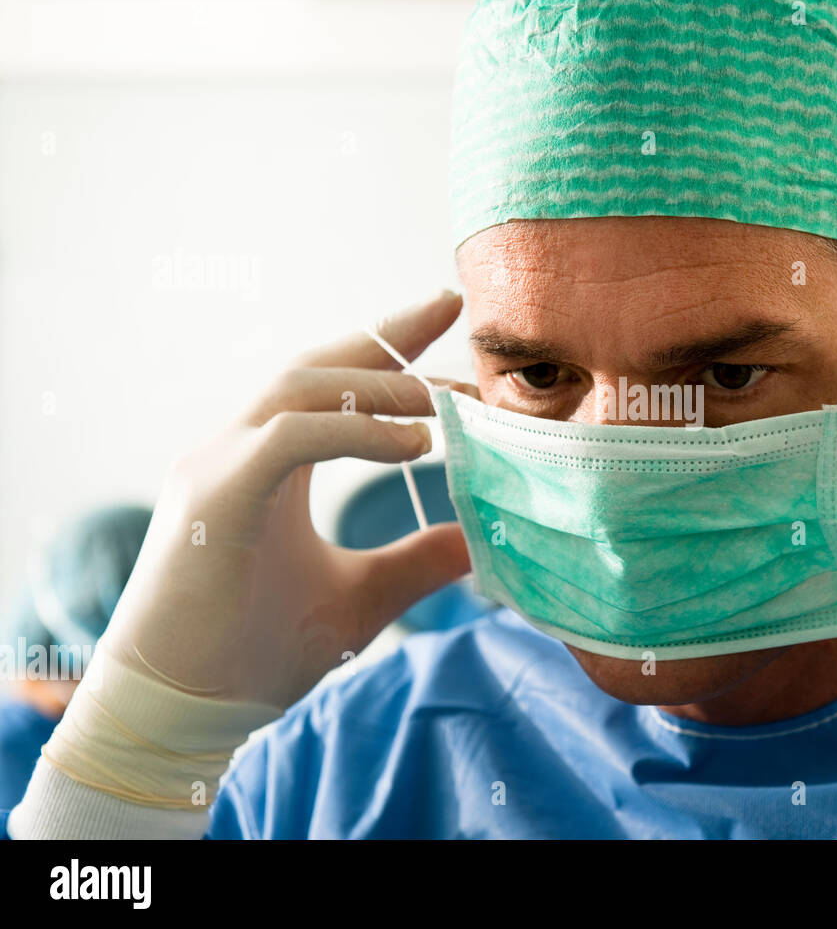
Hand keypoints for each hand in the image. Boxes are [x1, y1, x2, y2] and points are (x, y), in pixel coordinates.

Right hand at [99, 292, 475, 708]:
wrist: (181, 712)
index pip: (331, 385)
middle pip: (315, 366)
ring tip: (445, 398)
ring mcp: (220, 466)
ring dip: (378, 384)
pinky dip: (352, 431)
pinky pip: (289, 438)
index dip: (386, 349)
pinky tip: (412, 444)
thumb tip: (474, 541)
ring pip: (299, 388)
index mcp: (268, 465)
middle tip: (450, 305)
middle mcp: (239, 450)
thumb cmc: (254, 654)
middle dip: (384, 335)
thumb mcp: (357, 600)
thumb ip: (413, 563)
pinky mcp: (215, 496)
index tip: (445, 322)